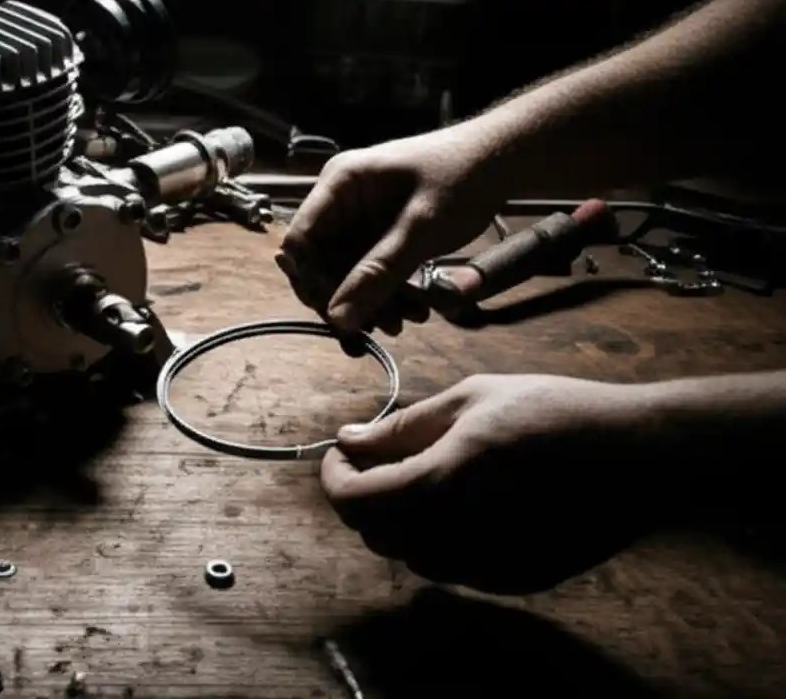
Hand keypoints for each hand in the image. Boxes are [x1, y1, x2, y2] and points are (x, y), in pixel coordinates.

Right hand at [277, 125, 502, 334]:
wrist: (507, 159)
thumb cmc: (462, 178)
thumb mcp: (419, 229)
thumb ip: (377, 274)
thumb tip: (338, 320)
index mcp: (340, 184)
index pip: (299, 242)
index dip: (310, 282)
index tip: (336, 315)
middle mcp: (343, 202)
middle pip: (323, 263)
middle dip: (349, 299)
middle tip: (378, 328)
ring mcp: (362, 219)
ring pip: (350, 273)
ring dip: (374, 302)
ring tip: (407, 321)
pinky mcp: (384, 234)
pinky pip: (374, 272)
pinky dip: (391, 293)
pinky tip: (417, 310)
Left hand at [320, 374, 667, 593]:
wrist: (644, 455)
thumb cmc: (558, 411)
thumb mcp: (473, 397)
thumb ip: (403, 427)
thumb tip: (349, 440)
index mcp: (441, 483)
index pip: (352, 503)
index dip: (334, 478)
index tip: (342, 455)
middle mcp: (458, 536)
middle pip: (374, 534)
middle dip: (364, 496)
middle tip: (379, 459)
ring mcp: (487, 566)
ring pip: (410, 556)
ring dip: (400, 519)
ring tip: (426, 475)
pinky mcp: (514, 581)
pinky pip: (452, 567)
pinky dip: (440, 537)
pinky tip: (468, 502)